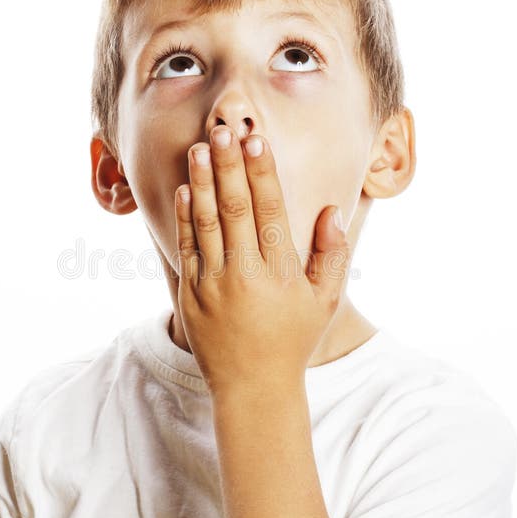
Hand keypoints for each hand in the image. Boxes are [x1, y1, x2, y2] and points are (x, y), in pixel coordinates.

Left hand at [174, 124, 350, 398]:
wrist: (252, 387)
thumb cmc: (293, 340)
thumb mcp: (325, 302)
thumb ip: (332, 255)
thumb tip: (331, 211)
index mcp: (280, 273)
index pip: (270, 211)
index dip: (263, 173)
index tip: (257, 141)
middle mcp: (244, 275)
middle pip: (235, 208)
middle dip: (228, 165)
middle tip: (223, 130)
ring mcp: (213, 284)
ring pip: (206, 222)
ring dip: (202, 182)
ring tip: (200, 148)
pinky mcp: (190, 294)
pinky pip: (186, 247)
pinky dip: (185, 217)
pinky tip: (185, 189)